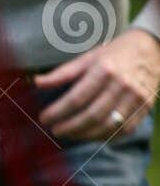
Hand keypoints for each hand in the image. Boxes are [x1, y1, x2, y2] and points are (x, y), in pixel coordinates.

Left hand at [34, 28, 159, 140]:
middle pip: (91, 116)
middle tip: (55, 130)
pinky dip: (104, 136)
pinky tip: (90, 134)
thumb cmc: (114, 54)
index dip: (58, 112)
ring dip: (84, 135)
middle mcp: (122, 84)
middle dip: (69, 127)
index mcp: (105, 70)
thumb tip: (36, 82)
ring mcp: (136, 98)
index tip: (44, 118)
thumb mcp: (89, 58)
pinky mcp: (145, 107)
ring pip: (106, 126)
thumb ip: (63, 73)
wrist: (151, 48)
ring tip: (70, 134)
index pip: (76, 98)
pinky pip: (123, 130)